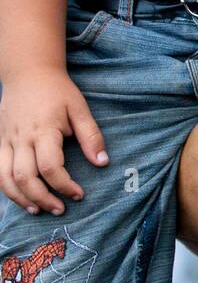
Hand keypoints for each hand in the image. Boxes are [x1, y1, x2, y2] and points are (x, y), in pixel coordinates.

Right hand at [0, 66, 108, 214]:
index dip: (64, 185)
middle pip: (25, 177)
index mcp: (44, 130)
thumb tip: (102, 162)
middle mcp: (21, 138)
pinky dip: (8, 188)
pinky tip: (22, 197)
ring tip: (39, 210)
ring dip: (21, 199)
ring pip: (6, 178)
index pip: (50, 167)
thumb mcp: (79, 108)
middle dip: (43, 199)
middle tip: (60, 209)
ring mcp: (6, 140)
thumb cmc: (57, 91)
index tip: (79, 194)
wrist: (28, 72)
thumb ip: (91, 136)